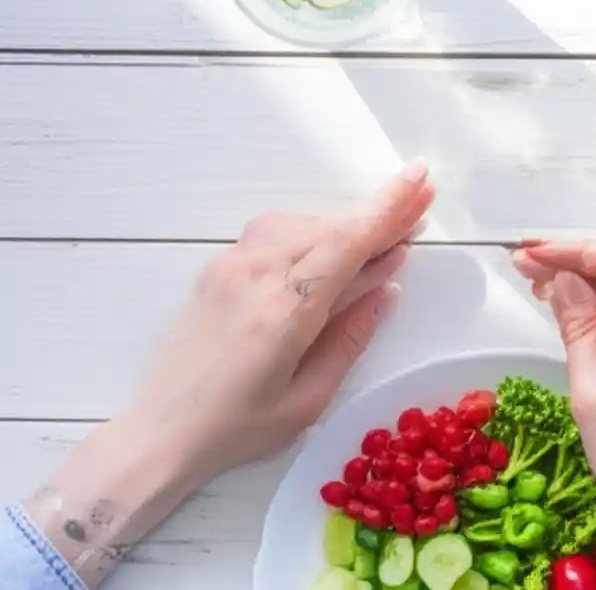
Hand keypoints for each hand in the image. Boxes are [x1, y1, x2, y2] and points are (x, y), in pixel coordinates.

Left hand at [25, 159, 432, 586]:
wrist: (159, 431)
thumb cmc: (238, 428)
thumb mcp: (308, 400)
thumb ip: (350, 339)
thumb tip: (388, 289)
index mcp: (285, 312)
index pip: (347, 243)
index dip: (388, 208)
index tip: (421, 178)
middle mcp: (256, 276)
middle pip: (330, 226)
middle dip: (381, 210)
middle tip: (423, 194)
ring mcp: (231, 266)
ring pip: (303, 224)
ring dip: (347, 222)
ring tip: (386, 230)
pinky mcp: (218, 268)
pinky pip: (276, 232)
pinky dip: (313, 231)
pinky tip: (332, 245)